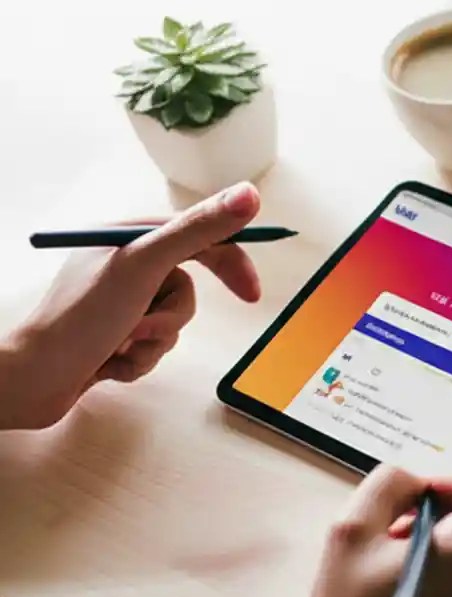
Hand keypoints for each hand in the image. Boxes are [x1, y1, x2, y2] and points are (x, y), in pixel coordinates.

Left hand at [0, 182, 260, 429]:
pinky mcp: (114, 334)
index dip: (230, 262)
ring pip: (172, 321)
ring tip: (121, 345)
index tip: (251, 294)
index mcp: (126, 236)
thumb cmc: (81, 318)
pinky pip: (154, 347)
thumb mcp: (145, 265)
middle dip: (171, 316)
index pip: (197, 236)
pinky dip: (140, 360)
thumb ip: (198, 230)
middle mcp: (122, 265)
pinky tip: (111, 363)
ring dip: (154, 341)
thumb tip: (250, 195)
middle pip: (186, 286)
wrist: (32, 379)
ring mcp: (118, 301)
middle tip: (152, 330)